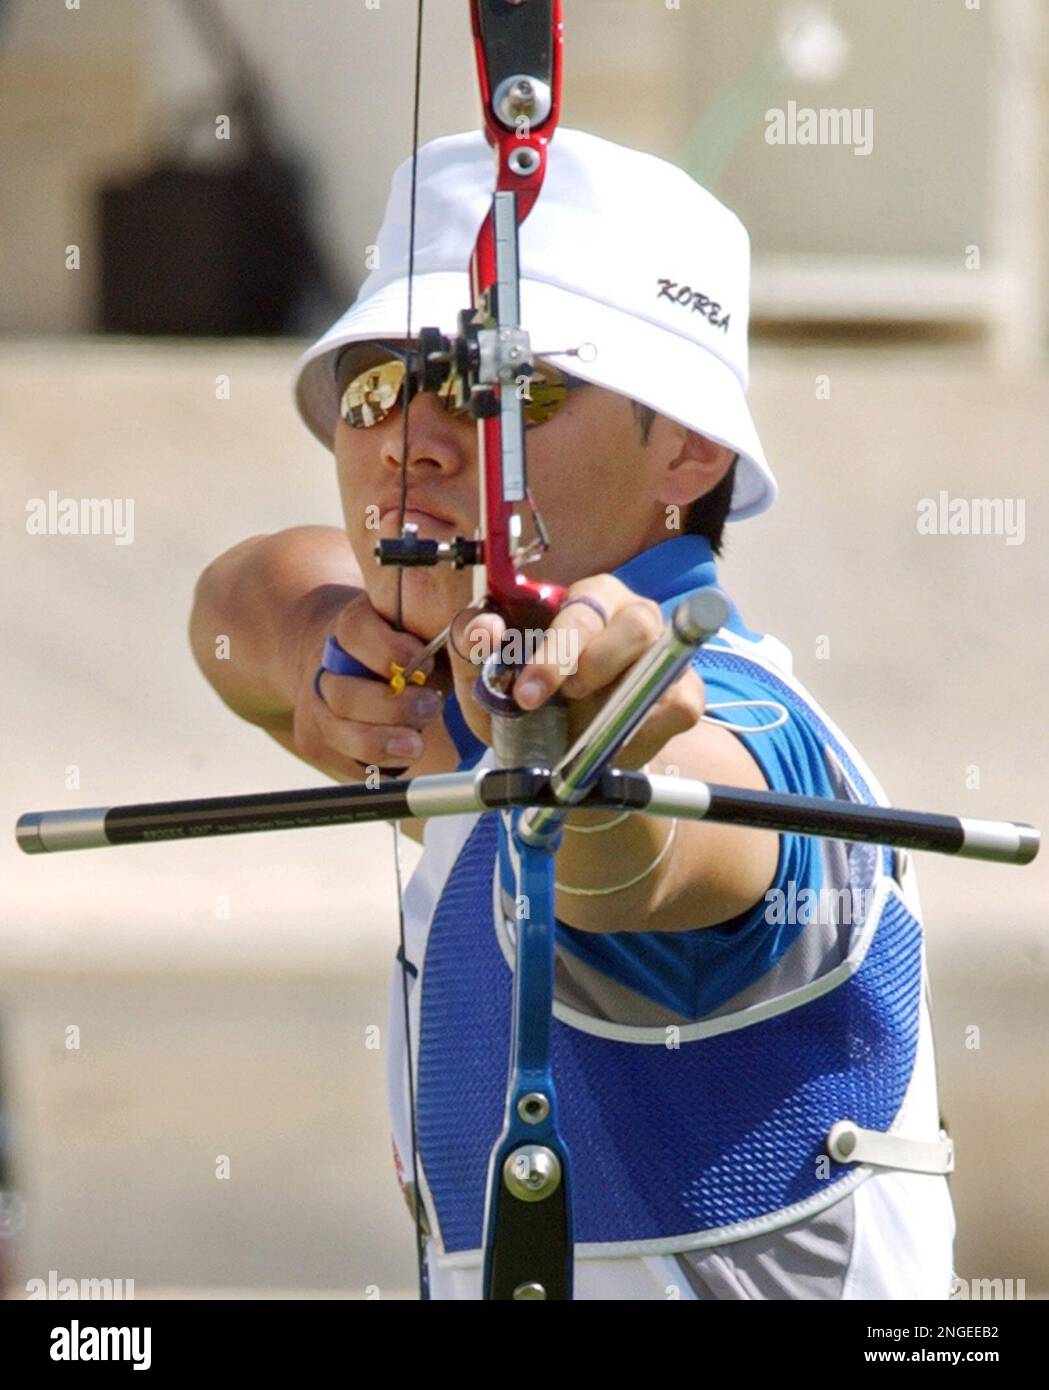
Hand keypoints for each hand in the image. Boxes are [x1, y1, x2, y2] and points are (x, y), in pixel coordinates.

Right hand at [295, 590, 444, 777]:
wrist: (347, 662)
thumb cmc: (401, 648)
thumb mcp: (419, 631)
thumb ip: (441, 636)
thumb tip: (482, 634)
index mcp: (350, 626)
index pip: (356, 632)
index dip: (390, 651)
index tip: (423, 664)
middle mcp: (325, 665)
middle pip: (345, 693)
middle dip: (392, 707)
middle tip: (430, 708)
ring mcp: (315, 703)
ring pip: (338, 730)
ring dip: (381, 741)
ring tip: (415, 744)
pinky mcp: (316, 738)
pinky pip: (342, 757)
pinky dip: (375, 761)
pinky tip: (400, 756)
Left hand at [447, 575, 704, 768]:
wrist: (558, 765)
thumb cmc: (524, 708)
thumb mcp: (484, 682)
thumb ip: (472, 646)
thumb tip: (483, 626)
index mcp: (585, 599)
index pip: (580, 602)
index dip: (555, 646)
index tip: (526, 692)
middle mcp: (630, 614)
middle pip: (632, 619)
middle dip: (585, 662)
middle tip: (549, 701)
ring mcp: (662, 653)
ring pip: (657, 648)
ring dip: (613, 684)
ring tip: (580, 710)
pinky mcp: (685, 693)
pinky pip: (678, 700)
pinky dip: (643, 725)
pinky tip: (614, 736)